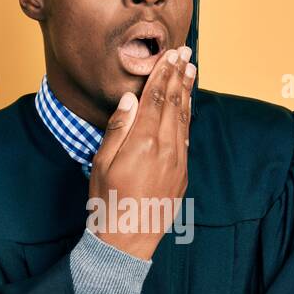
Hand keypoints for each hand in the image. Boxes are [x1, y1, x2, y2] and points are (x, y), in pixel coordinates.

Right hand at [88, 45, 195, 260]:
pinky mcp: (182, 174)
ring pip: (184, 118)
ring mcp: (177, 161)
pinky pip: (187, 137)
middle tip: (186, 53)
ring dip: (187, 92)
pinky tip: (188, 106)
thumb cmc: (108, 200)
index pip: (156, 98)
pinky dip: (188, 117)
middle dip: (179, 75)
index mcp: (144, 142)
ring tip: (191, 71)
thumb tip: (130, 98)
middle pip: (174, 103)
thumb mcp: (102, 162)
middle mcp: (166, 148)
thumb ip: (118, 128)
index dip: (164, 73)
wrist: (127, 239)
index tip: (170, 53)